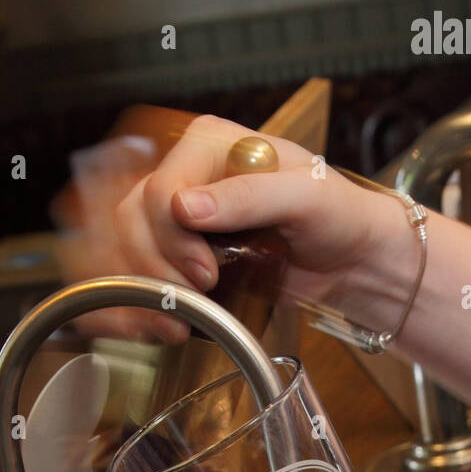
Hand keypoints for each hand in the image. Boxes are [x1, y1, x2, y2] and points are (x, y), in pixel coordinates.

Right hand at [58, 113, 401, 340]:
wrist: (351, 260)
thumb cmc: (339, 215)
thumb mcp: (308, 196)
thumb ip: (250, 195)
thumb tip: (185, 206)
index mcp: (210, 145)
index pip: (159, 188)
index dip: (172, 236)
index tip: (206, 272)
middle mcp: (185, 176)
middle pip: (129, 221)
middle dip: (154, 268)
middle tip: (198, 294)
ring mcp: (176, 220)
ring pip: (119, 249)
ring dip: (138, 291)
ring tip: (173, 322)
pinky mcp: (176, 259)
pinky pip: (132, 277)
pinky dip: (132, 307)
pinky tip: (154, 326)